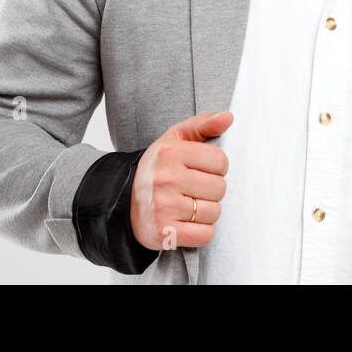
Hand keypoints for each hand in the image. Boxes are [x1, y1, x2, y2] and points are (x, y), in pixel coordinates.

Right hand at [129, 110, 231, 250]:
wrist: (122, 201)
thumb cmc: (157, 169)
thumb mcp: (175, 139)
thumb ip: (203, 124)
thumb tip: (228, 117)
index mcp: (170, 152)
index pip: (220, 161)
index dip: (215, 168)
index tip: (201, 170)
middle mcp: (166, 178)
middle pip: (219, 188)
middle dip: (211, 190)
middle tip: (192, 190)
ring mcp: (164, 206)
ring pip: (214, 212)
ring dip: (206, 212)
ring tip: (188, 206)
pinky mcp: (164, 232)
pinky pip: (205, 234)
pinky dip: (201, 232)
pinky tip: (187, 223)